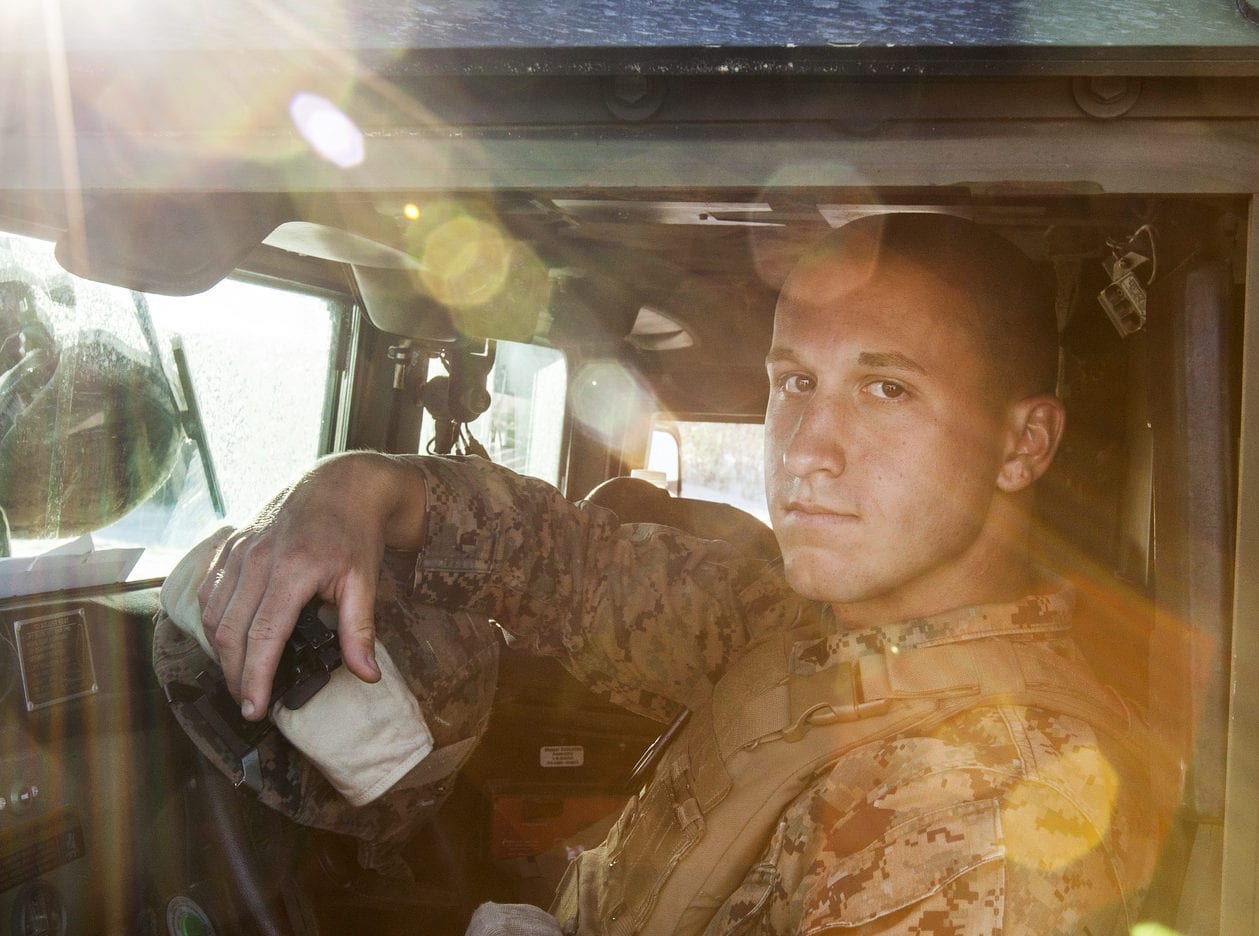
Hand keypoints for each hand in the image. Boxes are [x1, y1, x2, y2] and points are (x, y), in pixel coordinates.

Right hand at [198, 451, 427, 718]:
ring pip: (214, 614)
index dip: (254, 678)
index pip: (262, 638)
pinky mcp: (231, 544)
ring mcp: (239, 550)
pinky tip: (226, 637)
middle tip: (248, 702)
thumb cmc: (355, 532)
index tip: (254, 709)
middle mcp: (257, 560)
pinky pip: (209, 589)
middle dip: (235, 675)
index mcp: (292, 571)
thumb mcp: (365, 580)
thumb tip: (367, 675)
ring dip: (220, 651)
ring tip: (239, 677)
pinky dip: (212, 619)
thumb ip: (360, 630)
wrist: (343, 484)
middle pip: (230, 632)